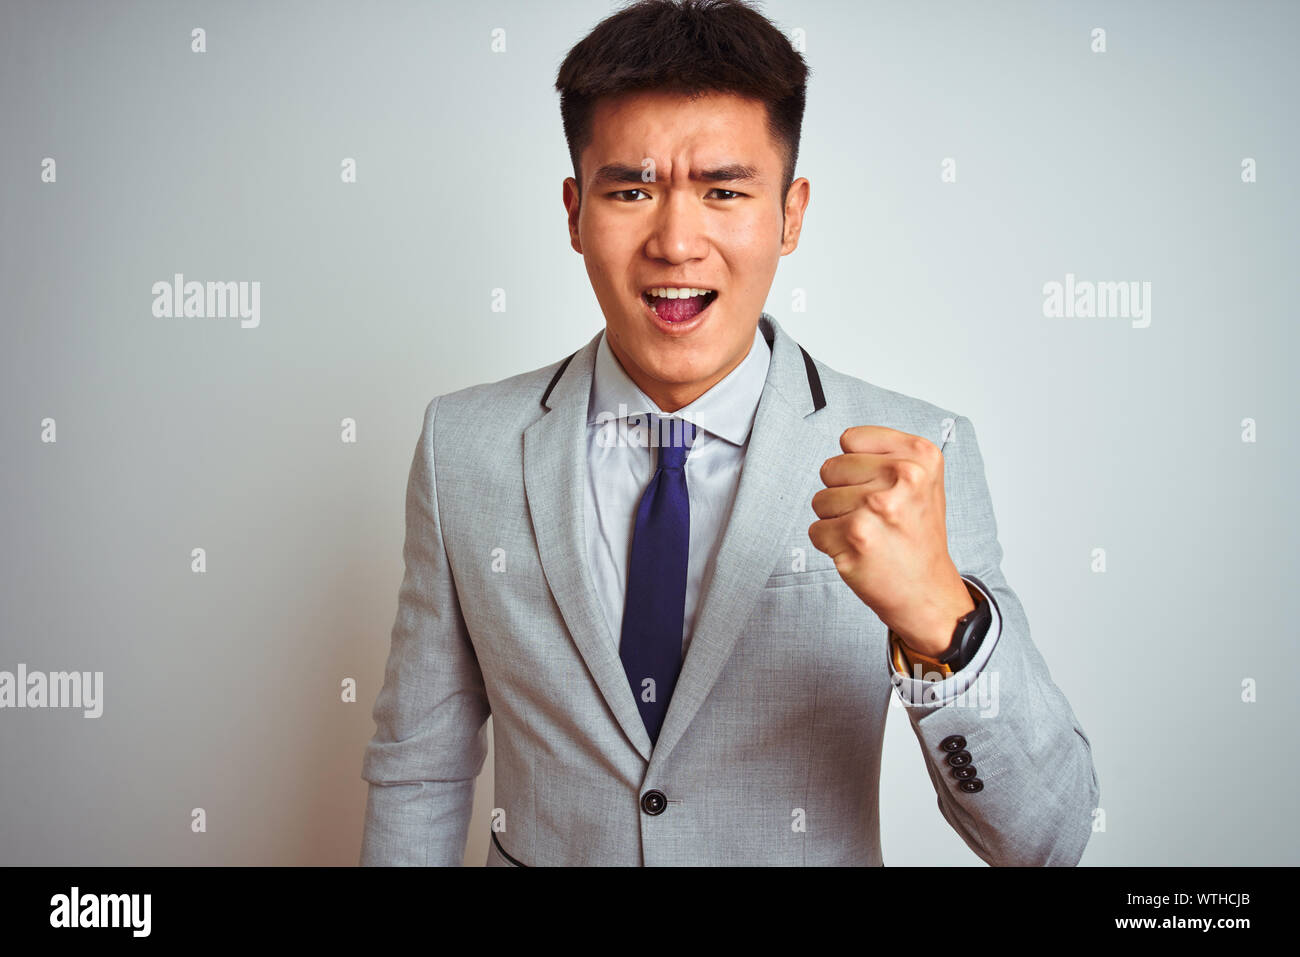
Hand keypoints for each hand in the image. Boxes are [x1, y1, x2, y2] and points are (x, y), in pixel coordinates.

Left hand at [808, 426, 973, 656]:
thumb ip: (887, 453)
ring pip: (819, 500)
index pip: (850, 439)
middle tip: (873, 515)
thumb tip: (844, 442)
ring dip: (836, 519)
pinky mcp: (855, 537)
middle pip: (830, 467)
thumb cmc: (917, 535)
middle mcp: (903, 476)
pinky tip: (859, 550)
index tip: (879, 485)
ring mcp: (877, 506)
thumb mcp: (923, 480)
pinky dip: (830, 544)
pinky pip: (815, 529)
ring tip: (868, 533)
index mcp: (920, 455)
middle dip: (843, 492)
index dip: (856, 465)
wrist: (927, 591)